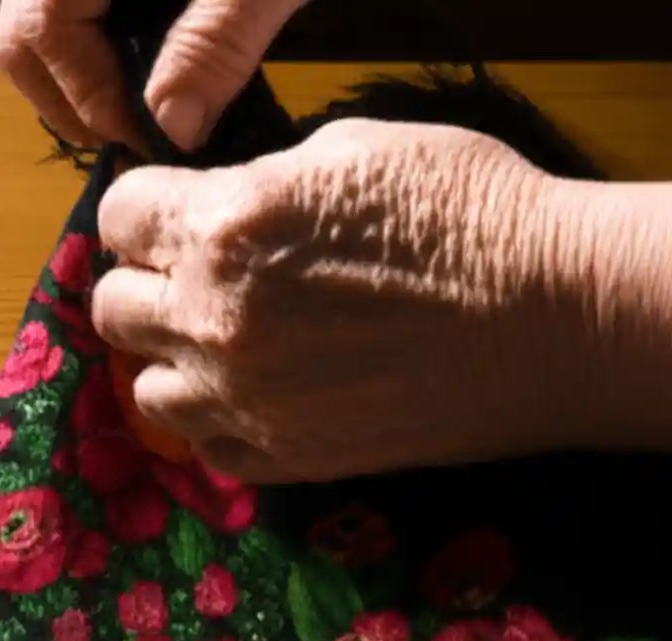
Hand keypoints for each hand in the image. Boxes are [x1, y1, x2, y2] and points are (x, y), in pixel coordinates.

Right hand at [0, 0, 307, 150]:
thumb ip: (216, 42)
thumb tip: (172, 128)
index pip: (45, 27)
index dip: (90, 99)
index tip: (148, 141)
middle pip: (21, 29)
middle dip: (70, 95)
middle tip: (135, 136)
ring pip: (33, 15)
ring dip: (75, 73)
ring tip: (138, 108)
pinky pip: (67, 2)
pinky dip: (89, 38)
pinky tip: (141, 61)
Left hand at [91, 118, 602, 482]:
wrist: (558, 318)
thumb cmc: (471, 211)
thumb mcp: (352, 149)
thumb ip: (260, 182)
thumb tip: (227, 206)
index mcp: (224, 227)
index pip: (119, 216)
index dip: (145, 208)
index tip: (172, 213)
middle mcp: (216, 321)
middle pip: (113, 307)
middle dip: (147, 280)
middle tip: (196, 274)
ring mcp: (250, 401)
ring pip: (148, 388)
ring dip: (174, 356)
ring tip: (228, 339)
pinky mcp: (294, 459)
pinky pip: (210, 449)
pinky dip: (222, 420)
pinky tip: (263, 393)